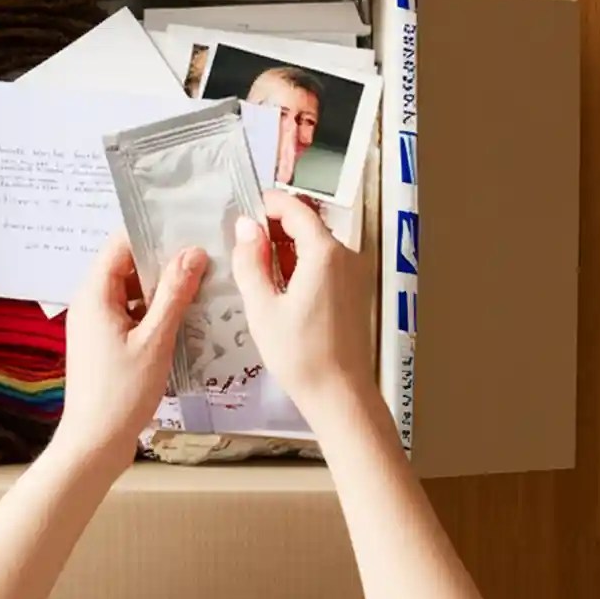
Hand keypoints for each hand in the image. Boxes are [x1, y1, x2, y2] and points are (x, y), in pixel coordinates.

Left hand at [56, 234, 207, 462]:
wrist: (94, 443)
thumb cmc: (121, 394)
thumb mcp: (155, 340)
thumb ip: (174, 294)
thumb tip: (192, 253)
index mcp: (94, 294)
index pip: (119, 244)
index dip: (151, 234)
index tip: (186, 230)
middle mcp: (90, 303)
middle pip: (127, 266)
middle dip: (164, 263)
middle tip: (204, 259)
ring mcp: (96, 324)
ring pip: (132, 292)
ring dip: (163, 291)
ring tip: (201, 288)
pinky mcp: (105, 343)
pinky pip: (132, 315)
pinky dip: (155, 314)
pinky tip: (185, 320)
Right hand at [231, 189, 370, 402]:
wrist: (340, 394)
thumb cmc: (300, 355)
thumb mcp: (262, 307)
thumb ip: (250, 261)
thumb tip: (247, 228)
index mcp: (324, 254)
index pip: (295, 209)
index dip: (268, 203)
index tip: (246, 208)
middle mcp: (346, 257)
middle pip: (307, 225)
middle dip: (275, 228)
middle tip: (244, 245)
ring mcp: (354, 274)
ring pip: (316, 245)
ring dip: (287, 249)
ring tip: (258, 271)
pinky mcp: (354, 291)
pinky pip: (326, 265)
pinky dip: (302, 266)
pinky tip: (281, 289)